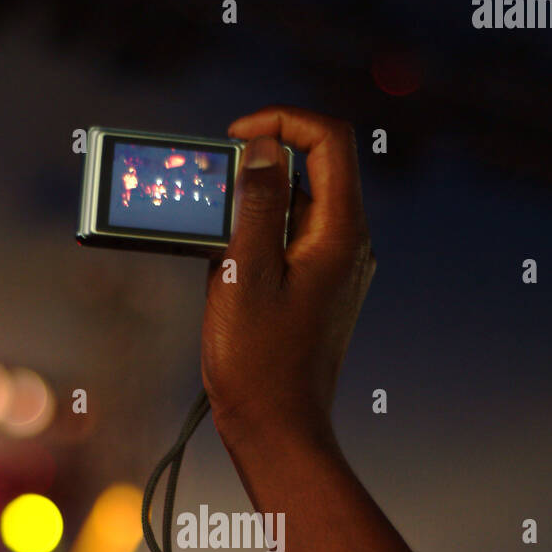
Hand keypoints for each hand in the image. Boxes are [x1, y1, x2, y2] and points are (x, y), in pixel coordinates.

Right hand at [202, 106, 375, 450]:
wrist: (276, 430)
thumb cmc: (259, 363)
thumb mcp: (245, 272)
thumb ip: (258, 204)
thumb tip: (266, 148)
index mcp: (341, 233)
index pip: (329, 139)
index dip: (281, 121)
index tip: (234, 139)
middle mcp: (346, 244)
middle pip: (308, 169)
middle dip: (255, 166)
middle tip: (208, 187)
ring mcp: (332, 268)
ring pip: (292, 207)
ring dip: (246, 205)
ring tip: (205, 232)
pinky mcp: (313, 289)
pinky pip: (285, 241)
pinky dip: (250, 236)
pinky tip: (217, 261)